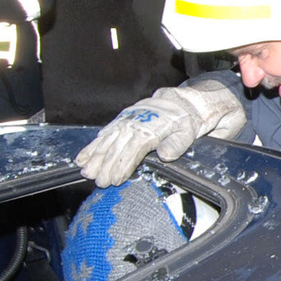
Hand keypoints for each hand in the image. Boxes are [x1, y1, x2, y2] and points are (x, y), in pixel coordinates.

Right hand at [75, 83, 248, 186]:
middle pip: (120, 141)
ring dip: (96, 154)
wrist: (192, 101)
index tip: (116, 177)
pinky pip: (109, 130)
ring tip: (85, 170)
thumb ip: (180, 143)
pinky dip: (95, 143)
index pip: (137, 144)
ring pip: (111, 136)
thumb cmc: (193, 119)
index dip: (125, 162)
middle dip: (106, 162)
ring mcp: (132, 116)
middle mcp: (142, 117)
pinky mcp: (127, 118)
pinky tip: (85, 156)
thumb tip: (165, 154)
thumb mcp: (195, 131)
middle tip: (96, 180)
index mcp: (158, 122)